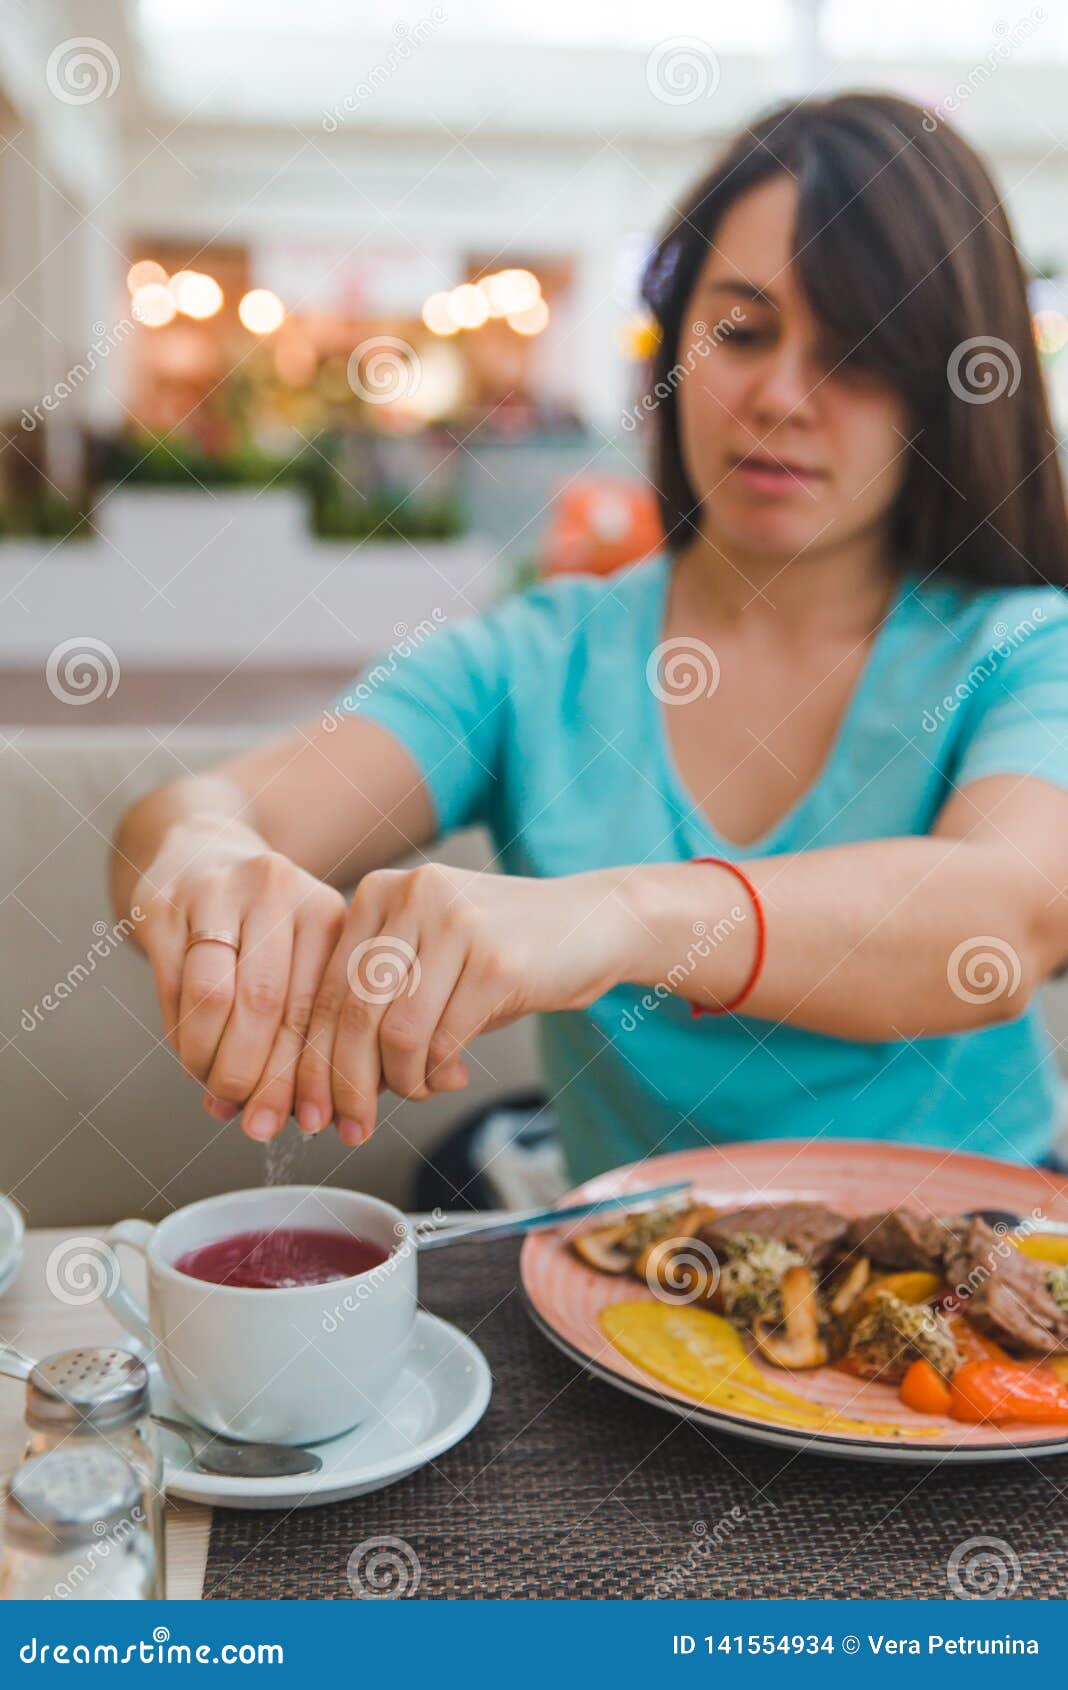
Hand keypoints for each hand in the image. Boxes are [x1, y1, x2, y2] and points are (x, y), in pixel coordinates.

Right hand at [134, 818, 345, 1139]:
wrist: (200, 854)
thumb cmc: (264, 928)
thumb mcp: (303, 956)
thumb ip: (313, 1023)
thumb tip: (311, 1115)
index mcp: (326, 911)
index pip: (325, 1006)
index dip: (321, 1074)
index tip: (317, 1124)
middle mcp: (277, 891)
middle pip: (268, 1005)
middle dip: (263, 1079)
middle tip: (257, 1127)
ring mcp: (217, 892)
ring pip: (216, 999)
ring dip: (216, 1063)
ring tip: (221, 1099)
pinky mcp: (165, 904)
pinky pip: (174, 990)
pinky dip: (185, 1040)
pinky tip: (195, 1066)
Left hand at [294, 863, 638, 1145]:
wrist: (592, 924)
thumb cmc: (498, 954)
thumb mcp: (427, 962)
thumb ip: (377, 1005)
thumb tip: (328, 1087)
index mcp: (379, 891)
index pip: (326, 988)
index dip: (313, 1060)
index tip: (310, 1112)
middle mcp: (412, 896)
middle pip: (354, 1012)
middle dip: (347, 1084)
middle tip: (351, 1129)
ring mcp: (456, 925)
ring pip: (396, 1032)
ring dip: (402, 1082)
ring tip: (420, 1089)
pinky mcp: (497, 961)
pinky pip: (444, 1040)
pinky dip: (439, 1074)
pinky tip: (452, 1076)